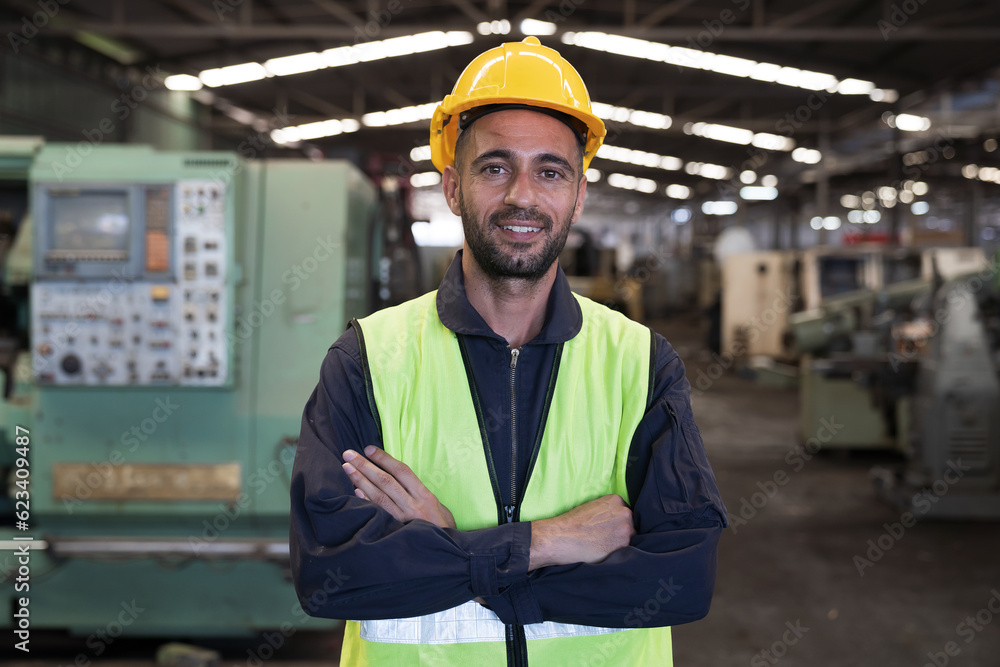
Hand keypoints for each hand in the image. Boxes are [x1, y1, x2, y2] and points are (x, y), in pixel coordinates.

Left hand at [342, 446, 456, 528]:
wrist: (446, 553)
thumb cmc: (444, 530)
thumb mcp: (441, 509)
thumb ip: (421, 495)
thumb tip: (404, 483)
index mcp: (425, 497)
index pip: (402, 471)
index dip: (384, 459)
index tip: (369, 449)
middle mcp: (413, 506)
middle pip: (385, 481)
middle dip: (365, 466)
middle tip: (348, 455)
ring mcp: (402, 520)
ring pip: (378, 496)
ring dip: (360, 481)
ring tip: (347, 468)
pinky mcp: (395, 532)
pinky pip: (377, 514)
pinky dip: (366, 502)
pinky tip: (354, 492)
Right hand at [528, 495, 634, 569]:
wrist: (562, 537)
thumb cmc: (572, 523)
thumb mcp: (592, 507)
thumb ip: (607, 511)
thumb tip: (613, 521)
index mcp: (616, 500)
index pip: (624, 512)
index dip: (616, 522)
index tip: (608, 528)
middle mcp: (625, 511)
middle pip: (629, 523)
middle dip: (620, 531)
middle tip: (605, 538)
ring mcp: (626, 527)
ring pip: (630, 537)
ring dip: (620, 542)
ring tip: (604, 546)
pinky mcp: (624, 543)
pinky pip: (627, 549)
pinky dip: (618, 552)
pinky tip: (605, 552)